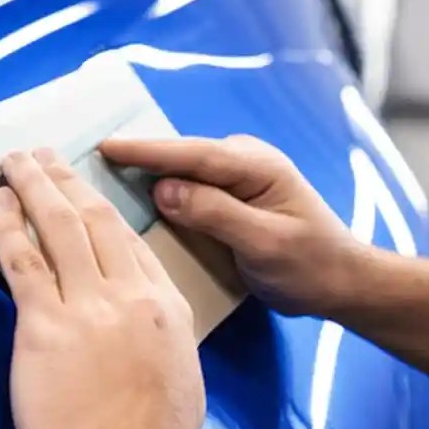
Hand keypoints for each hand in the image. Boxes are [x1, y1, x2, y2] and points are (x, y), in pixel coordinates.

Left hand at [0, 148, 202, 428]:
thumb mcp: (179, 380)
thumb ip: (159, 337)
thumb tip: (139, 320)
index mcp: (168, 308)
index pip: (132, 241)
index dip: (104, 207)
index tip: (86, 188)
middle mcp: (130, 296)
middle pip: (94, 220)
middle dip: (66, 180)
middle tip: (45, 155)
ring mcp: (86, 306)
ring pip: (56, 226)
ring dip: (33, 185)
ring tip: (15, 161)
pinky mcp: (43, 324)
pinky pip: (21, 260)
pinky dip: (6, 225)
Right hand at [99, 134, 364, 316]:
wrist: (341, 282)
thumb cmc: (310, 265)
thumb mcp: (264, 244)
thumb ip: (216, 213)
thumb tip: (163, 190)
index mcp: (256, 166)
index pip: (191, 153)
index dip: (146, 150)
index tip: (105, 147)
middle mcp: (244, 160)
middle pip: (181, 155)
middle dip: (137, 154)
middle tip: (87, 155)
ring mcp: (236, 174)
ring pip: (181, 168)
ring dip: (144, 169)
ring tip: (99, 170)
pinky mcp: (229, 192)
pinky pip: (187, 183)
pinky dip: (159, 185)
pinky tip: (132, 191)